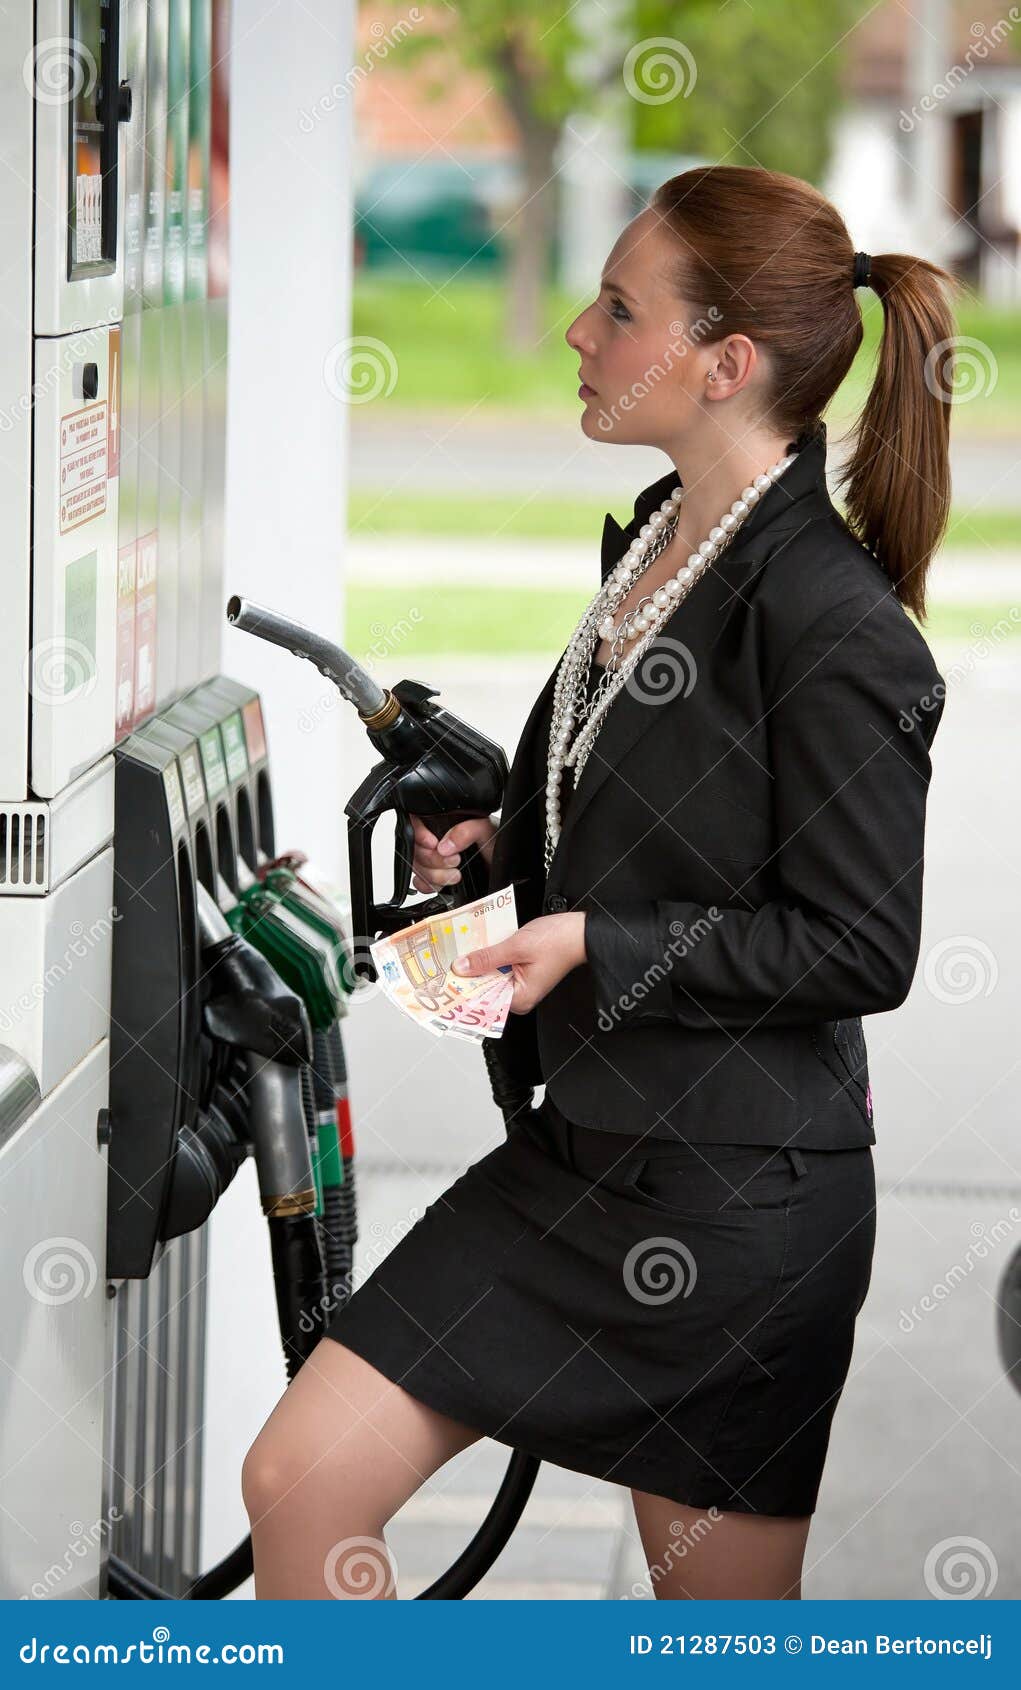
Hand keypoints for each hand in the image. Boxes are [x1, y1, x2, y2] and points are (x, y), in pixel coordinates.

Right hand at [409, 813, 498, 893]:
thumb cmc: (498, 846)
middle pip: (414, 848)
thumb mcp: (487, 830)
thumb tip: (445, 845)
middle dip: (433, 859)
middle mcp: (437, 838)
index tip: (433, 843)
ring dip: (434, 874)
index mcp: (445, 820)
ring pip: (416, 865)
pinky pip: (418, 881)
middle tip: (454, 861)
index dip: (419, 834)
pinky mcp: (434, 876)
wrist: (504, 872)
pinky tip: (444, 884)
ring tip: (455, 874)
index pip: (416, 821)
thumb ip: (466, 830)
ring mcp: (434, 858)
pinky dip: (428, 885)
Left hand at [449, 912, 586, 1014]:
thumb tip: (462, 967)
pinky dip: (489, 957)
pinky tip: (477, 946)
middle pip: (483, 988)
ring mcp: (520, 983)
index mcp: (519, 999)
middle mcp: (519, 996)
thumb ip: (487, 957)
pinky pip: (498, 966)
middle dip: (467, 975)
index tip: (441, 984)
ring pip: (489, 976)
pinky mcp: (520, 971)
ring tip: (458, 953)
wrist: (581, 930)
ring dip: (477, 963)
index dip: (461, 991)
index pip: (481, 1002)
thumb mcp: (516, 947)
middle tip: (445, 963)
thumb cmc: (558, 941)